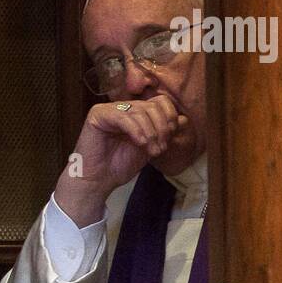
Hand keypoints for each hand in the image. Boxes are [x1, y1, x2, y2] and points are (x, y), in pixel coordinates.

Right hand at [53, 94, 187, 225]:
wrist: (98, 180)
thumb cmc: (120, 165)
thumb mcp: (149, 147)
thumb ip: (164, 133)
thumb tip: (184, 119)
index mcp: (134, 112)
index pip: (159, 102)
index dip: (169, 117)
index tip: (169, 138)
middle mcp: (122, 107)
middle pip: (152, 106)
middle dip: (161, 128)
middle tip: (160, 149)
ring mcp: (109, 109)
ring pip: (139, 111)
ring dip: (150, 133)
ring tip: (152, 151)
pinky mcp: (98, 115)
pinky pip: (123, 117)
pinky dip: (136, 131)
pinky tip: (139, 144)